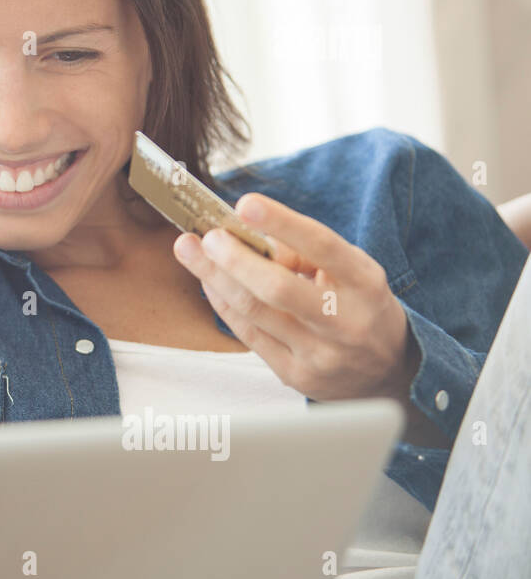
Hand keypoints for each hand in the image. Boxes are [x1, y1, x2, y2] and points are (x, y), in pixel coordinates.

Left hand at [172, 192, 420, 405]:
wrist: (389, 374)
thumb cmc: (359, 306)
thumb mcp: (351, 272)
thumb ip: (306, 252)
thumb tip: (247, 233)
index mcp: (365, 284)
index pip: (322, 246)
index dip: (282, 223)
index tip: (245, 204)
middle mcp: (345, 321)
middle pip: (279, 288)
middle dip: (235, 259)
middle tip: (208, 236)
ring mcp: (319, 353)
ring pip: (255, 312)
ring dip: (215, 277)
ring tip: (190, 251)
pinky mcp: (296, 375)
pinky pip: (248, 334)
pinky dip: (222, 303)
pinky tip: (208, 281)